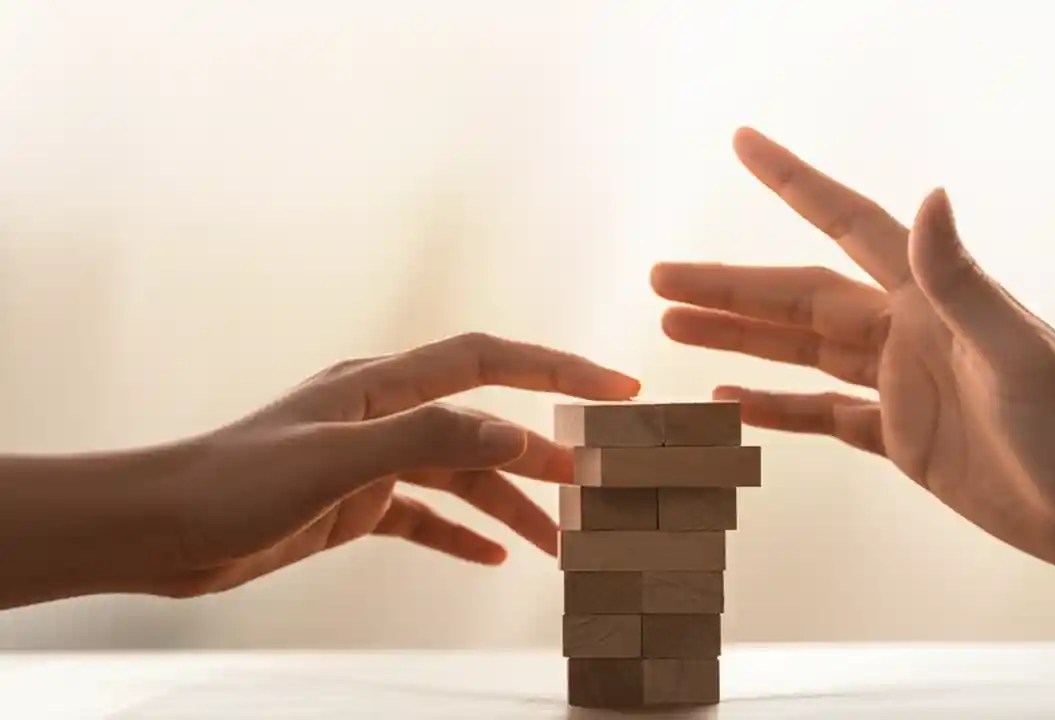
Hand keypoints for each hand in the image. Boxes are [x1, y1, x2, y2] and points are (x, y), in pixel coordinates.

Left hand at [149, 333, 638, 596]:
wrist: (158, 530)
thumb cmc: (232, 484)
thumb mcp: (336, 461)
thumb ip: (426, 439)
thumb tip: (516, 432)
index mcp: (381, 385)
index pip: (488, 361)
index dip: (556, 367)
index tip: (616, 385)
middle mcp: (383, 415)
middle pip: (486, 425)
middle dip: (545, 450)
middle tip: (599, 482)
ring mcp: (370, 461)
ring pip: (462, 477)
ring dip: (511, 505)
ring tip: (559, 541)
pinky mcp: (354, 505)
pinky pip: (427, 517)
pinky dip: (463, 535)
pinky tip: (493, 558)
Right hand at [652, 128, 1054, 571]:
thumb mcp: (1016, 352)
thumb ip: (962, 280)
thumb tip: (928, 196)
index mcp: (928, 299)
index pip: (847, 224)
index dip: (793, 182)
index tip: (744, 143)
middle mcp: (906, 332)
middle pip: (797, 298)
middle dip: (728, 287)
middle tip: (660, 279)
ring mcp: (900, 386)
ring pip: (800, 352)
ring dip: (740, 339)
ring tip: (674, 327)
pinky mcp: (903, 438)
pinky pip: (823, 415)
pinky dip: (776, 407)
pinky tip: (733, 398)